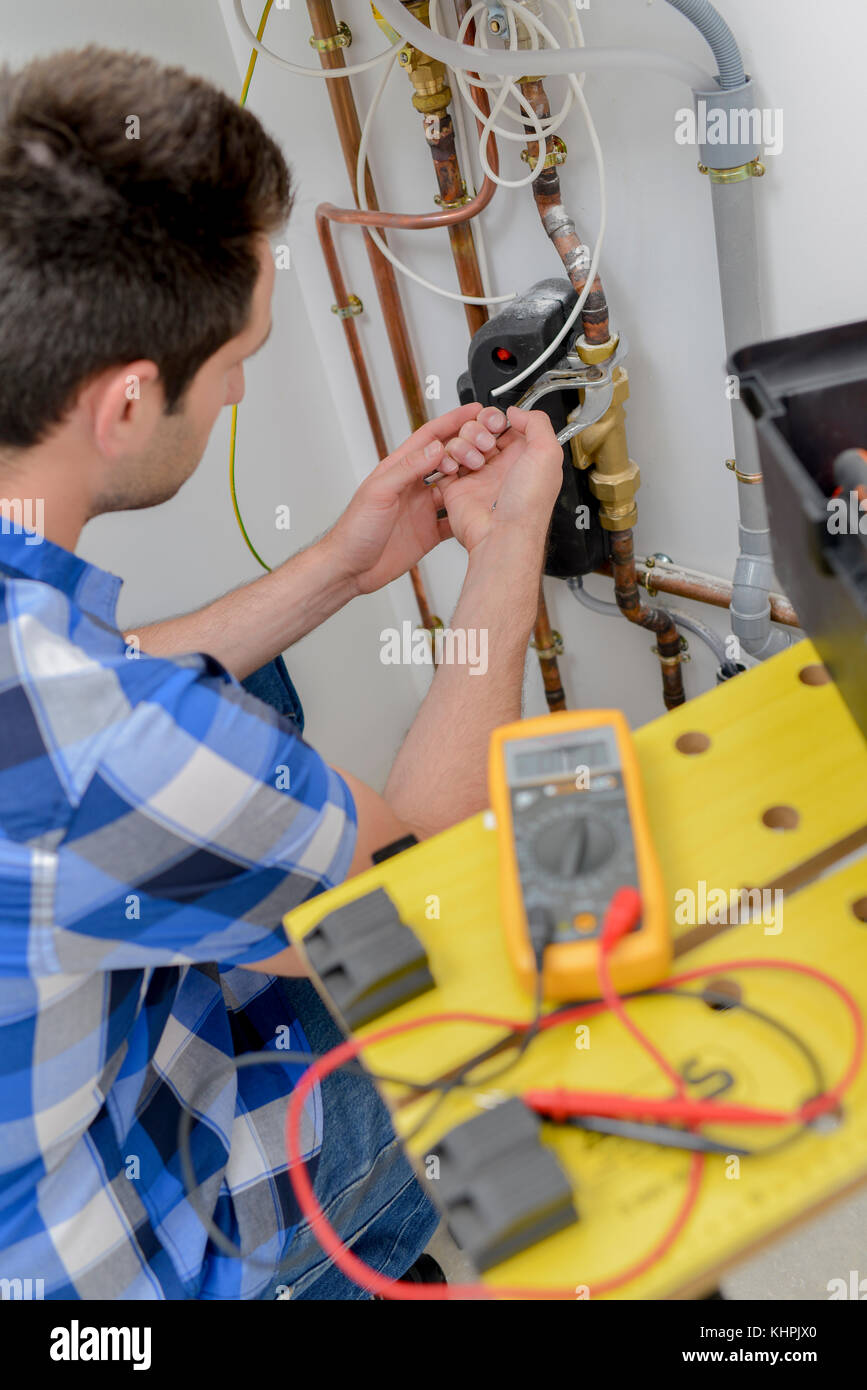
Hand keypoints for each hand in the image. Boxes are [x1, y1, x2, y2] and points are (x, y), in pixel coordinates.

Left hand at [323, 402, 508, 594]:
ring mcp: (422, 509)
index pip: (430, 438)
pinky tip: (482, 509)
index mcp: (399, 470)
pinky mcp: (428, 531)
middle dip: (471, 448)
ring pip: (456, 487)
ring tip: (494, 471)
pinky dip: (469, 513)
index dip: (452, 422)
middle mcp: (413, 487)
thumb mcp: (379, 492)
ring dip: (474, 479)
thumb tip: (435, 449)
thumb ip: (407, 470)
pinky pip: (454, 519)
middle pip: (448, 459)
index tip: (475, 412)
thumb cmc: (354, 530)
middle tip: (491, 443)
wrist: (349, 568)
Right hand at [436, 406, 563, 554]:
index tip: (496, 423)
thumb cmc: (528, 504)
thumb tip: (516, 412)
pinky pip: (442, 462)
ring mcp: (477, 476)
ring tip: (474, 462)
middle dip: (478, 430)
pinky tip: (456, 468)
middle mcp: (500, 466)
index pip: (505, 425)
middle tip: (486, 444)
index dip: (497, 419)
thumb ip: (537, 423)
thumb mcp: (548, 453)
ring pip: (459, 442)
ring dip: (463, 446)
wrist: (502, 535)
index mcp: (523, 457)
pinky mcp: (455, 488)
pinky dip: (445, 459)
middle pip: (478, 430)